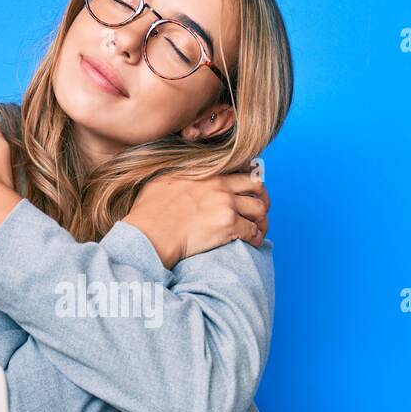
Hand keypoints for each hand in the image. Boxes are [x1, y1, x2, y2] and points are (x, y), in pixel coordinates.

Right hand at [122, 168, 269, 269]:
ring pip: (258, 209)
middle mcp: (219, 185)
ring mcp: (225, 204)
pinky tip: (253, 242)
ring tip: (258, 229)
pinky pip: (252, 231)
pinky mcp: (228, 226)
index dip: (248, 181)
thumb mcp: (161, 181)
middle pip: (256, 186)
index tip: (248, 191)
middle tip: (260, 210)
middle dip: (262, 198)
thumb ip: (177, 175)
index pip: (239, 169)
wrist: (149, 234)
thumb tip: (177, 177)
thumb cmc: (148, 213)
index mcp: (205, 172)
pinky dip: (256, 237)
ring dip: (262, 220)